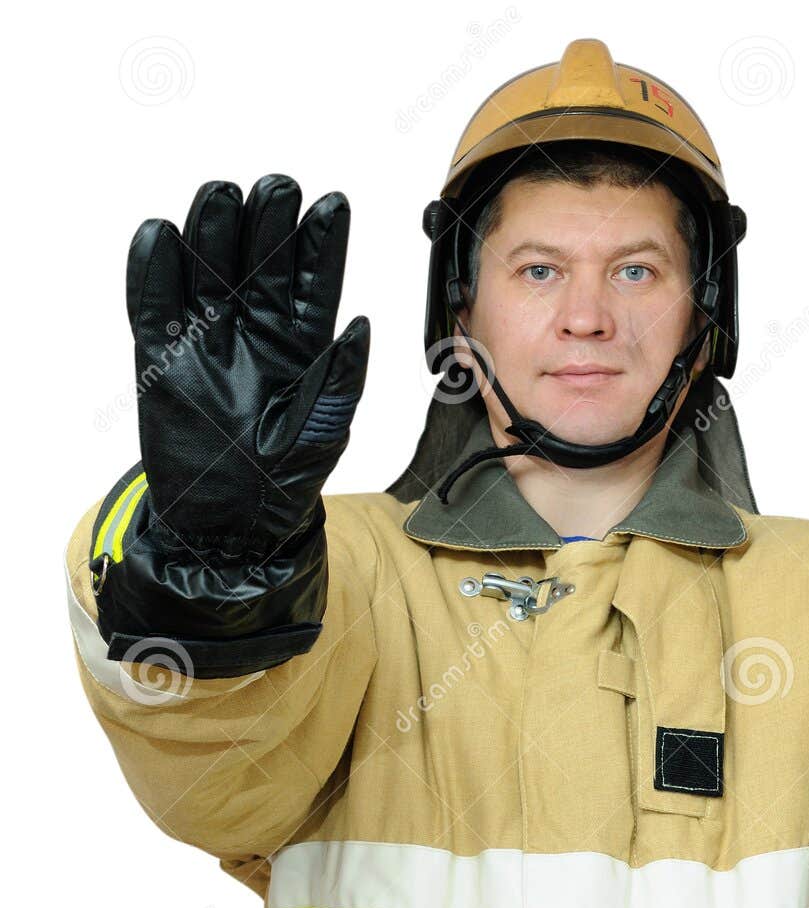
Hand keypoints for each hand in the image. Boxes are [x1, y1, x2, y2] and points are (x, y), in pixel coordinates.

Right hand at [127, 174, 369, 560]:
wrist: (228, 524)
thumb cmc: (283, 481)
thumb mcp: (323, 433)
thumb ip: (341, 380)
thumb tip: (360, 326)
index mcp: (302, 345)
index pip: (314, 283)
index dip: (322, 244)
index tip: (332, 205)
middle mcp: (255, 331)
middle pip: (261, 262)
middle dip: (269, 222)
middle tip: (276, 186)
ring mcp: (207, 339)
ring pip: (209, 270)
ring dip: (214, 231)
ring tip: (223, 194)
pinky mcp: (163, 355)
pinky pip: (154, 304)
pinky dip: (154, 271)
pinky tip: (162, 236)